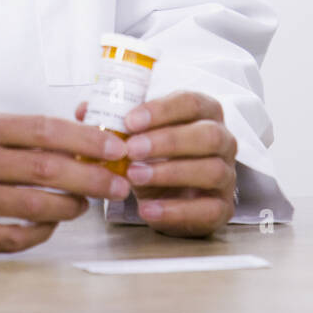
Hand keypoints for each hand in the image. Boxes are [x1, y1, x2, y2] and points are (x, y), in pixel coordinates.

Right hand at [0, 111, 135, 255]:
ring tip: (86, 203)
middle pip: (46, 168)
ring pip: (36, 205)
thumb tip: (77, 137)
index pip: (43, 128)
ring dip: (71, 206)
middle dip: (91, 176)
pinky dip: (42, 232)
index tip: (114, 146)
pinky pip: (15, 237)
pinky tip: (51, 226)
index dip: (84, 137)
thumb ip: (18, 134)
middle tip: (118, 182)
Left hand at [74, 90, 236, 237]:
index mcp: (204, 112)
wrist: (168, 196)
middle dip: (167, 141)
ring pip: (211, 170)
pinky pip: (207, 209)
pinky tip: (147, 209)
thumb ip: (113, 119)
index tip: (129, 121)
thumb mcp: (136, 134)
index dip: (161, 110)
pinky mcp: (223, 208)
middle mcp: (222, 139)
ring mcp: (227, 175)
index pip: (190, 102)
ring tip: (134, 177)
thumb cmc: (155, 155)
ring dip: (170, 173)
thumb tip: (85, 109)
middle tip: (131, 150)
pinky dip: (175, 210)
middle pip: (207, 135)